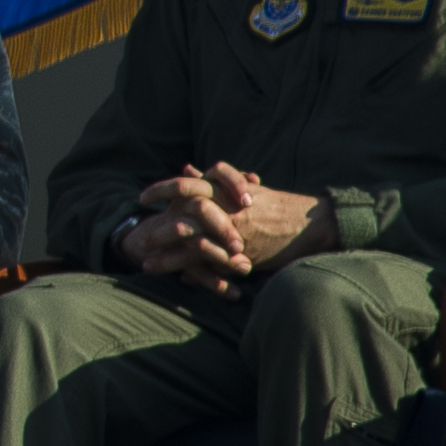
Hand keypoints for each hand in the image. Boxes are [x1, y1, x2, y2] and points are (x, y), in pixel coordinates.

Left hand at [122, 165, 331, 291]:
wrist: (306, 224)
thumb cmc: (273, 204)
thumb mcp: (241, 188)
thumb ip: (213, 180)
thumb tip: (186, 168)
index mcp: (224, 189)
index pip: (185, 184)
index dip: (161, 190)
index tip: (143, 197)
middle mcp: (225, 208)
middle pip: (182, 213)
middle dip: (157, 227)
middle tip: (138, 237)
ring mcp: (232, 231)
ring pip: (191, 241)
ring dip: (166, 254)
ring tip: (146, 263)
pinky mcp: (240, 253)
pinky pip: (210, 264)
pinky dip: (192, 271)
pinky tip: (177, 277)